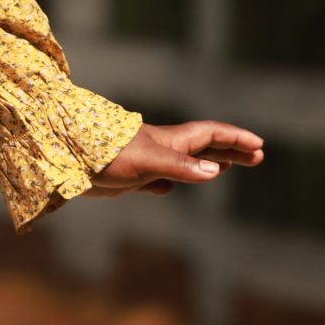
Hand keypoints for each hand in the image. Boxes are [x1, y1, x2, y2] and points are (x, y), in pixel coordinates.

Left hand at [87, 120, 265, 198]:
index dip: (235, 139)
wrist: (66, 158)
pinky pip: (157, 179)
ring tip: (226, 168)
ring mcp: (146, 162)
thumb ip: (180, 168)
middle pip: (204, 148)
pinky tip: (168, 189)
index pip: (211, 135)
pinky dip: (171, 182)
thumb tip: (215, 173)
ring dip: (207, 164)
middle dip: (231, 151)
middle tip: (258, 157)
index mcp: (171, 141)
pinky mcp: (129, 177)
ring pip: (184, 162)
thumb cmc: (106, 154)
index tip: (258, 146)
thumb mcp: (147, 162)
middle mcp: (162, 149)